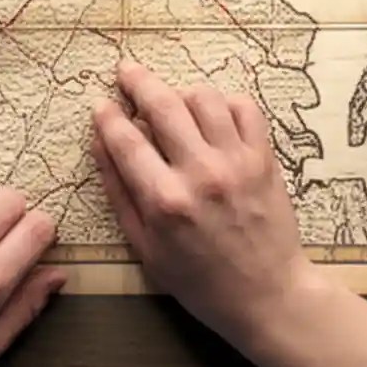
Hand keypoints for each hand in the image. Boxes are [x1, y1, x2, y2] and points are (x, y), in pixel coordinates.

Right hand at [90, 60, 315, 365]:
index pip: (126, 139)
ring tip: (173, 101)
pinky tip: (212, 115)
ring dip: (181, 92)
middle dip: (138, 81)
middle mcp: (201, 174)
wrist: (267, 295)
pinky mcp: (264, 159)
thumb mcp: (145, 247)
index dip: (108, 115)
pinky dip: (224, 102)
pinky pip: (244, 108)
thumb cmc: (199, 280)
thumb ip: (119, 192)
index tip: (101, 104)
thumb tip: (99, 142)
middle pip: (163, 104)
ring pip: (204, 97)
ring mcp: (236, 162)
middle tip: (126, 71)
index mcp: (164, 201)